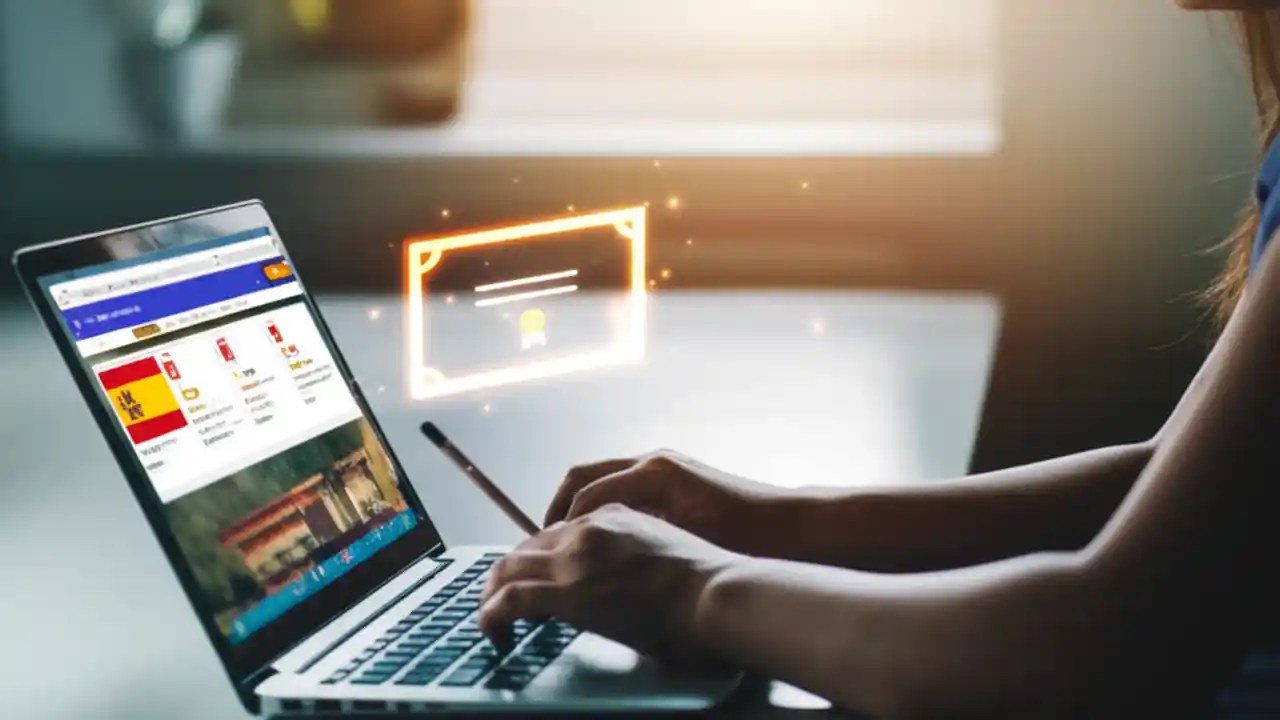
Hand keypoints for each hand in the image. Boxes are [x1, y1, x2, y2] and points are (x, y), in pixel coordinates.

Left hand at [479, 503, 740, 660]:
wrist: (718, 592)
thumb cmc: (708, 584)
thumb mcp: (665, 548)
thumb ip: (632, 557)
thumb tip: (618, 585)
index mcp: (615, 515)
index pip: (558, 531)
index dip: (539, 558)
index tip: (535, 579)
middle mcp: (589, 527)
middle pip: (527, 545)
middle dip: (507, 574)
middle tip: (501, 601)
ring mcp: (576, 555)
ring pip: (509, 566)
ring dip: (493, 594)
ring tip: (491, 620)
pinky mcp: (568, 590)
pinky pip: (510, 598)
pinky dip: (492, 615)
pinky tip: (494, 631)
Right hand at [544, 450, 790, 556]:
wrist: (796, 526)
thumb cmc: (749, 538)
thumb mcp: (688, 544)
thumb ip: (638, 543)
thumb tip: (591, 555)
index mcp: (655, 474)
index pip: (587, 495)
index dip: (560, 527)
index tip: (545, 555)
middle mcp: (654, 461)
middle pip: (583, 475)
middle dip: (557, 509)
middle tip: (541, 546)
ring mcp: (662, 465)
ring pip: (600, 478)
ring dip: (577, 507)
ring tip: (563, 544)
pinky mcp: (671, 477)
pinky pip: (621, 485)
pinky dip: (600, 506)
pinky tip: (599, 539)